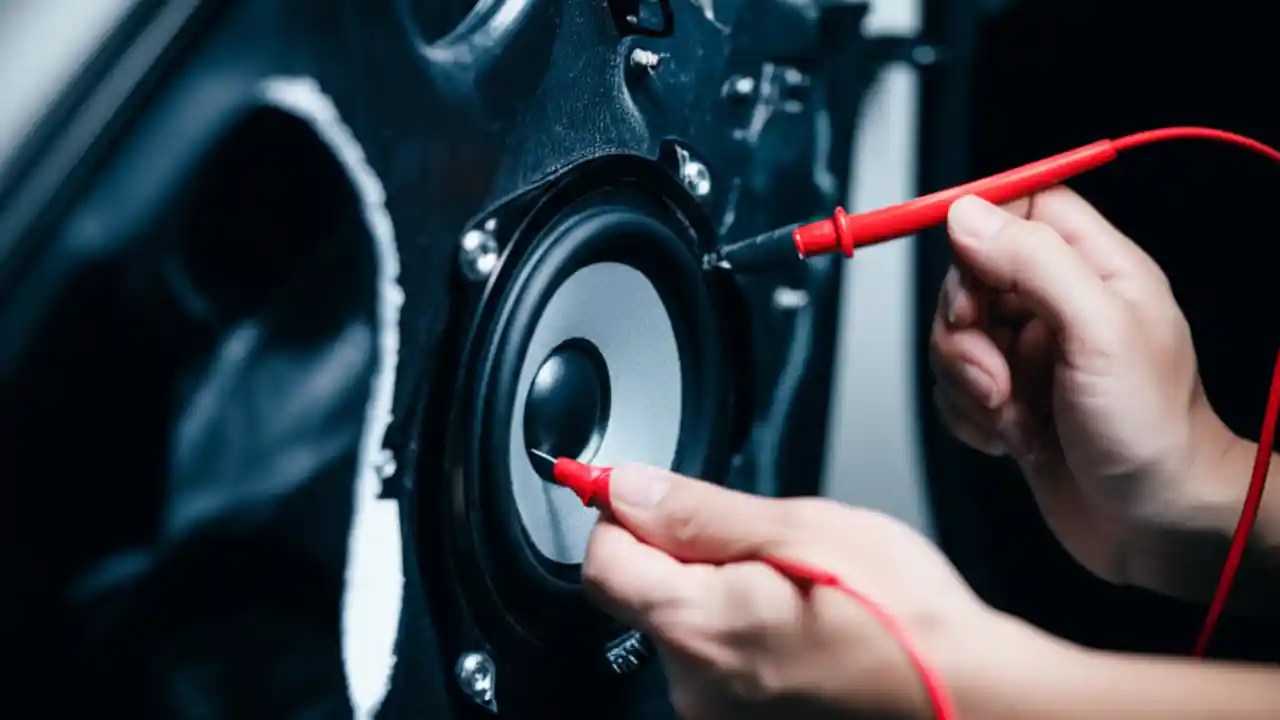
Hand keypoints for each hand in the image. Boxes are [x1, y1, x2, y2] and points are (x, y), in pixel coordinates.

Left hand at [582, 463, 1029, 718]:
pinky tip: (800, 624)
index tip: (649, 493)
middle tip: (761, 542)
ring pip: (685, 623)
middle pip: (641, 593)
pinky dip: (745, 632)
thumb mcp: (800, 528)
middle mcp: (693, 683)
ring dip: (719, 592)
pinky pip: (719, 660)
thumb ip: (698, 511)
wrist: (967, 700)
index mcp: (697, 626)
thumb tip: (628, 489)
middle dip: (683, 553)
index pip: (600, 561)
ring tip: (794, 586)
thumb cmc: (902, 618)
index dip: (621, 517)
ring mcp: (718, 713)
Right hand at [929, 187, 1235, 594]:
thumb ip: (1034, 262)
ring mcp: (1030, 356)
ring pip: (953, 337)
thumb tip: (968, 213)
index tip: (964, 269)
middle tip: (995, 372)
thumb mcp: (1098, 331)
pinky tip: (1011, 438)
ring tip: (1013, 415)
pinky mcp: (1008, 402)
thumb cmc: (1151, 434)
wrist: (1156, 527)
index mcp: (1097, 270)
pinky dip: (968, 417)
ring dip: (967, 382)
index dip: (981, 227)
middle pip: (971, 276)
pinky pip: (952, 389)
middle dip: (964, 328)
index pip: (1022, 208)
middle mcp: (1059, 307)